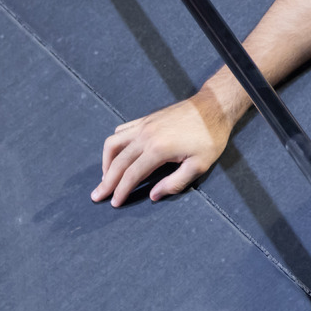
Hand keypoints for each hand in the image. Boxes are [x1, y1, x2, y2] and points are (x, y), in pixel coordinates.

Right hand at [92, 90, 231, 206]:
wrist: (214, 107)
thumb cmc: (210, 138)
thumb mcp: (199, 165)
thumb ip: (175, 183)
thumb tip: (153, 195)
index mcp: (158, 150)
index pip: (132, 175)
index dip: (121, 191)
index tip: (114, 203)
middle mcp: (145, 136)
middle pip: (117, 162)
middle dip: (106, 181)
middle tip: (97, 195)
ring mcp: (143, 125)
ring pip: (113, 144)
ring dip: (106, 162)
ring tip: (106, 177)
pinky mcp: (146, 119)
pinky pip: (121, 131)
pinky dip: (114, 144)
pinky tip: (117, 154)